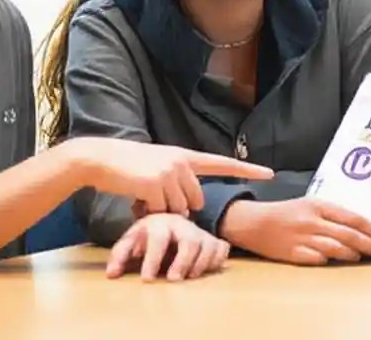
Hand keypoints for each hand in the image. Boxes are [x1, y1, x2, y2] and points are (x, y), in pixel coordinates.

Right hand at [60, 137, 272, 215]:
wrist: (99, 159)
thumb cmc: (127, 167)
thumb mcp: (158, 166)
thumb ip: (177, 180)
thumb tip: (189, 208)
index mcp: (185, 156)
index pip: (222, 163)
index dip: (247, 170)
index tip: (270, 174)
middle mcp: (181, 162)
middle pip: (196, 201)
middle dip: (179, 208)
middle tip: (154, 198)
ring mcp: (169, 172)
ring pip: (179, 210)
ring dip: (162, 212)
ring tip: (142, 197)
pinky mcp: (155, 184)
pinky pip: (162, 212)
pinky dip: (148, 213)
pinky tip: (135, 201)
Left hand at [106, 213, 230, 281]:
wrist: (165, 221)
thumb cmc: (146, 236)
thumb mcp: (130, 241)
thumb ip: (120, 255)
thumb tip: (111, 274)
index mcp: (160, 223)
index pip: (159, 239)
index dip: (153, 259)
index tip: (147, 280)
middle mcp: (182, 224)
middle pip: (190, 240)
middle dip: (183, 262)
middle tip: (173, 280)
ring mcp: (199, 231)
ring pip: (209, 244)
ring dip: (201, 264)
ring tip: (189, 278)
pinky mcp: (212, 239)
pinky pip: (221, 247)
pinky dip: (216, 259)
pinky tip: (206, 269)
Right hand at [220, 198, 370, 264]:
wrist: (252, 221)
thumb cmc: (286, 214)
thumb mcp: (310, 205)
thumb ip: (334, 215)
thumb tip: (362, 227)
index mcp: (319, 205)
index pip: (353, 217)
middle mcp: (313, 220)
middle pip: (350, 235)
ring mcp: (302, 237)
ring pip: (336, 247)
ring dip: (355, 254)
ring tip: (368, 258)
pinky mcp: (292, 253)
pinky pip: (315, 258)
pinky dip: (330, 260)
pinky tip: (343, 263)